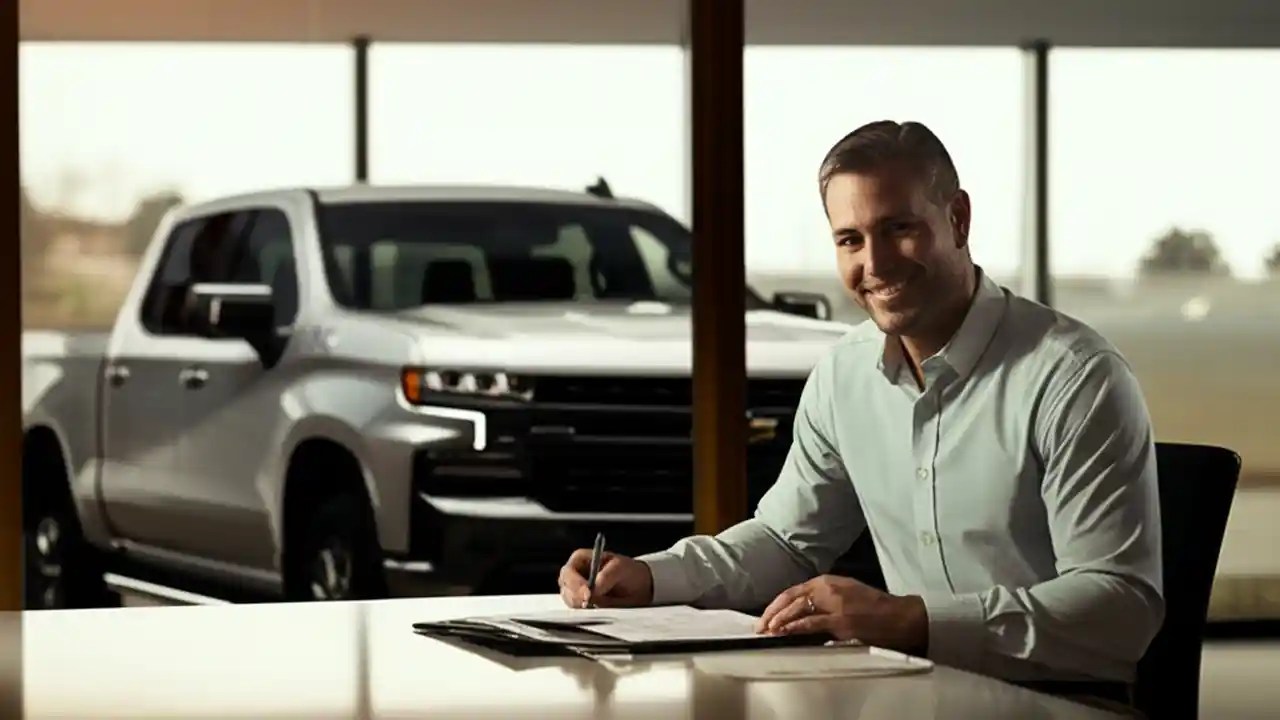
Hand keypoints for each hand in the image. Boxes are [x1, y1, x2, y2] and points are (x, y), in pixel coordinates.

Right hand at [557, 549, 653, 608]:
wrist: (639, 586)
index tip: (587, 594)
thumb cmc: (628, 571)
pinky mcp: (582, 605)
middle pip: (565, 588)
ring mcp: (576, 591)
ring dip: (580, 606)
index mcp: (580, 559)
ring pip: (569, 602)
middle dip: (576, 597)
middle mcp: (574, 575)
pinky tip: (596, 612)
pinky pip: (578, 611)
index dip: (575, 584)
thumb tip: (594, 589)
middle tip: (590, 604)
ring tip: (596, 607)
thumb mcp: (621, 567)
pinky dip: (585, 614)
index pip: (568, 572)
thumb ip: (607, 576)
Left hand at [755, 574, 928, 654]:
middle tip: (759, 627)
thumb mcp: (844, 592)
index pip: (793, 591)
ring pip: (798, 609)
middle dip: (771, 613)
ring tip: (767, 631)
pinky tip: (784, 632)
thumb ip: (822, 597)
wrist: (898, 616)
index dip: (776, 605)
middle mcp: (827, 588)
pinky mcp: (840, 621)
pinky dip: (795, 627)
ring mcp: (833, 604)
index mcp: (826, 581)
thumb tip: (799, 611)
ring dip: (779, 621)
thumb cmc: (873, 606)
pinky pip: (812, 623)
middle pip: (790, 599)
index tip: (765, 617)